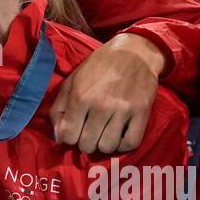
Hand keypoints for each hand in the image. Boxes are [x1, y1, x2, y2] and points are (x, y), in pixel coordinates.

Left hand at [51, 32, 164, 154]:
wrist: (134, 52)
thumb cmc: (99, 66)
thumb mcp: (72, 81)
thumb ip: (59, 108)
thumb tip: (57, 138)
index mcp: (80, 96)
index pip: (68, 136)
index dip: (69, 137)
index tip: (75, 130)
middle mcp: (100, 105)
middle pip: (87, 145)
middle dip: (85, 141)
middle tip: (90, 131)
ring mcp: (123, 110)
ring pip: (107, 147)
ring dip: (104, 143)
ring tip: (105, 132)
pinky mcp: (142, 113)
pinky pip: (131, 143)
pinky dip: (123, 145)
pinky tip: (119, 135)